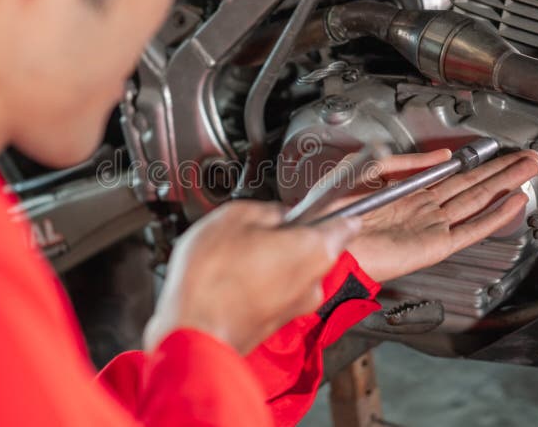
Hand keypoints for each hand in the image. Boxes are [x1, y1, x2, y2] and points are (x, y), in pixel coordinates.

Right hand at [143, 201, 361, 354]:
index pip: (346, 224)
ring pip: (291, 269)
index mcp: (315, 249)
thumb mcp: (234, 217)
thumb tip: (277, 214)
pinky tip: (230, 276)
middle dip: (288, 235)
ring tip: (234, 255)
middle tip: (255, 228)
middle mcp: (314, 282)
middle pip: (313, 246)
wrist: (191, 331)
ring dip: (270, 259)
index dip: (331, 209)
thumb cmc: (212, 279)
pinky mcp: (275, 322)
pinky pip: (275, 291)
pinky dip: (259, 282)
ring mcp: (296, 307)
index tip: (317, 204)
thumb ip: (268, 210)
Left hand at [336, 149, 537, 282]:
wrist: (328, 242)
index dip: (479, 163)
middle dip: (502, 171)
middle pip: (472, 186)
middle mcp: (425, 208)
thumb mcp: (370, 171)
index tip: (500, 151)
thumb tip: (442, 156)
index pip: (453, 175)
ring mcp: (432, 226)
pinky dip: (495, 215)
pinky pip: (471, 228)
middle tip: (529, 158)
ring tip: (529, 171)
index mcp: (409, 192)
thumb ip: (408, 163)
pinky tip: (513, 202)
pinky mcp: (435, 245)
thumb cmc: (337, 212)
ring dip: (505, 185)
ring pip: (477, 201)